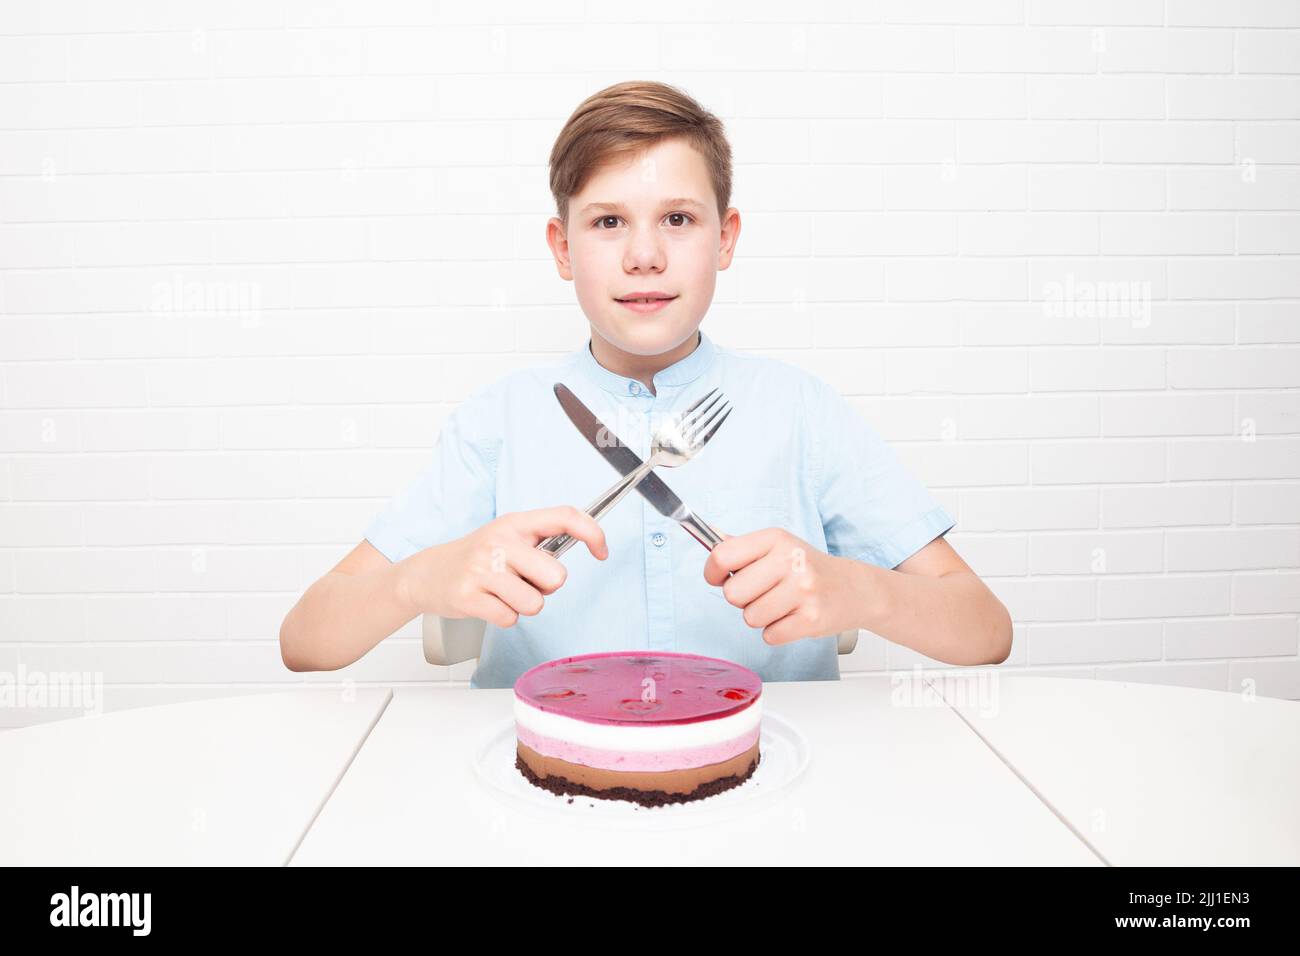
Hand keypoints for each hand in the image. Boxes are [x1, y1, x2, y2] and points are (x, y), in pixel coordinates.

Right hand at [398, 506, 607, 627]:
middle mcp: (499, 542)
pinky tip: (488, 602)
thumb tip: (589, 543)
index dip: (593, 533)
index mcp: (514, 523)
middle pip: (556, 577)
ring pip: (535, 604)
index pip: (565, 516)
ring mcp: (482, 569)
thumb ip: (543, 540)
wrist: (427, 574)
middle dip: (546, 587)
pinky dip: (504, 617)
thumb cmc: (479, 557)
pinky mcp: (468, 596)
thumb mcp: (508, 536)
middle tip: (524, 581)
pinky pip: (510, 618)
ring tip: (503, 592)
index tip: (602, 551)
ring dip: (524, 604)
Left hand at [703, 528, 865, 644]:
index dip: (713, 572)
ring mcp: (803, 591)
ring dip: (761, 617)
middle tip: (763, 592)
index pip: (722, 556)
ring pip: (750, 618)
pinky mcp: (812, 619)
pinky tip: (793, 617)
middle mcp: (790, 561)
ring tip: (781, 605)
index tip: (720, 578)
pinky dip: (777, 632)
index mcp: (776, 538)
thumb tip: (709, 540)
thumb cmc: (809, 568)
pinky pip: (770, 636)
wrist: (855, 589)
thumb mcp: (778, 546)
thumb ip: (742, 547)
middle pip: (733, 594)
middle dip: (742, 599)